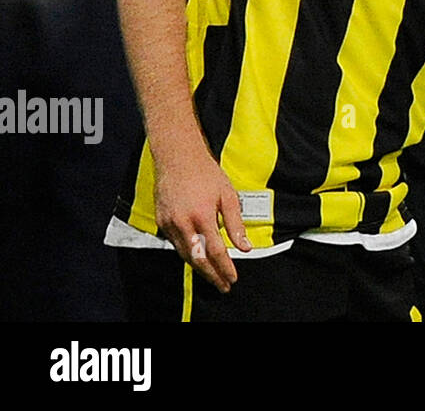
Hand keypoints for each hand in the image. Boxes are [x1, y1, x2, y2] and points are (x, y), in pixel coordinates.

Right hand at [153, 150, 251, 292]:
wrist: (177, 158)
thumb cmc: (206, 173)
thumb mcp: (228, 195)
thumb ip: (236, 224)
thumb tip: (245, 247)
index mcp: (202, 215)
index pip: (215, 251)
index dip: (224, 268)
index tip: (232, 278)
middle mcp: (183, 223)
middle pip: (197, 259)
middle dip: (211, 275)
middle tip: (223, 286)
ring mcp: (169, 223)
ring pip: (185, 254)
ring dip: (199, 268)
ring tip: (213, 276)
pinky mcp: (161, 221)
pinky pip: (176, 244)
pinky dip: (188, 254)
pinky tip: (198, 258)